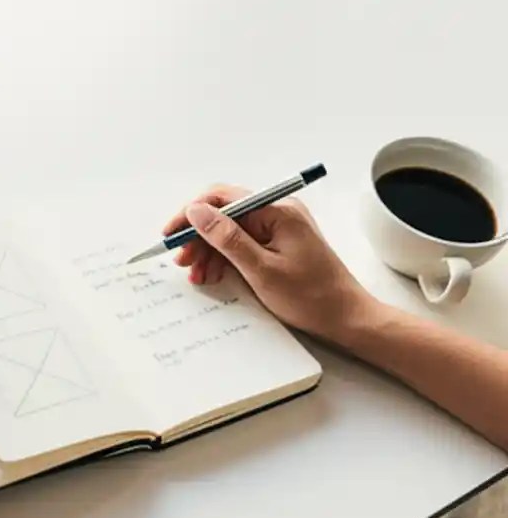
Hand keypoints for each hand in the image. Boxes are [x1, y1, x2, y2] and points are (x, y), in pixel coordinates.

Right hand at [163, 184, 378, 343]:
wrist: (346, 318)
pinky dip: (225, 258)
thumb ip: (226, 238)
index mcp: (277, 211)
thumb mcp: (261, 269)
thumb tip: (196, 211)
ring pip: (230, 230)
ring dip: (209, 251)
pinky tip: (214, 274)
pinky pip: (243, 243)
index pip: (222, 198)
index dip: (191, 215)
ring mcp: (279, 227)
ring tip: (198, 275)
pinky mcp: (278, 243)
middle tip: (182, 261)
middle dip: (199, 237)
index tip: (171, 235)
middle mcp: (278, 212)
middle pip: (224, 214)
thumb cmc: (311, 297)